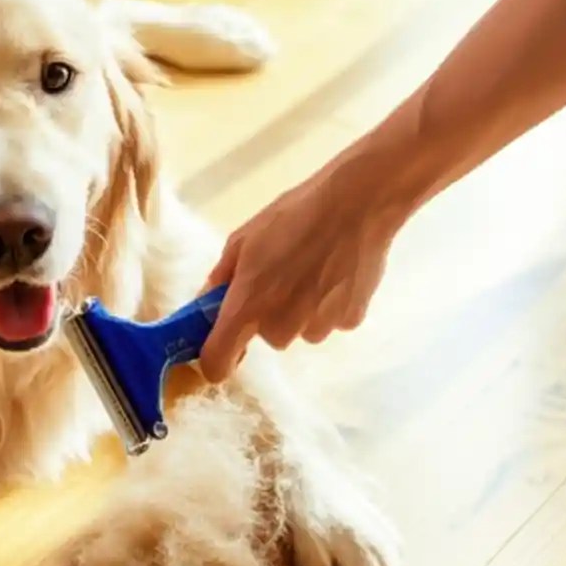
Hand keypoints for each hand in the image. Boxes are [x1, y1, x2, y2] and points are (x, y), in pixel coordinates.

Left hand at [199, 162, 403, 381]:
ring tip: (313, 269)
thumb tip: (208, 302)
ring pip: (300, 329)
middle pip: (266, 337)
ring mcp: (318, 326)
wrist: (357, 203)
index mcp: (248, 306)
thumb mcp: (243, 239)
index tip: (221, 344)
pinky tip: (336, 273)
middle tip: (281, 275)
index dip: (215, 360)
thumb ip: (221, 278)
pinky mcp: (349, 321)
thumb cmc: (293, 215)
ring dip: (301, 310)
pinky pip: (330, 321)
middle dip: (268, 313)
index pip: (218, 362)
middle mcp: (281, 326)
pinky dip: (330, 304)